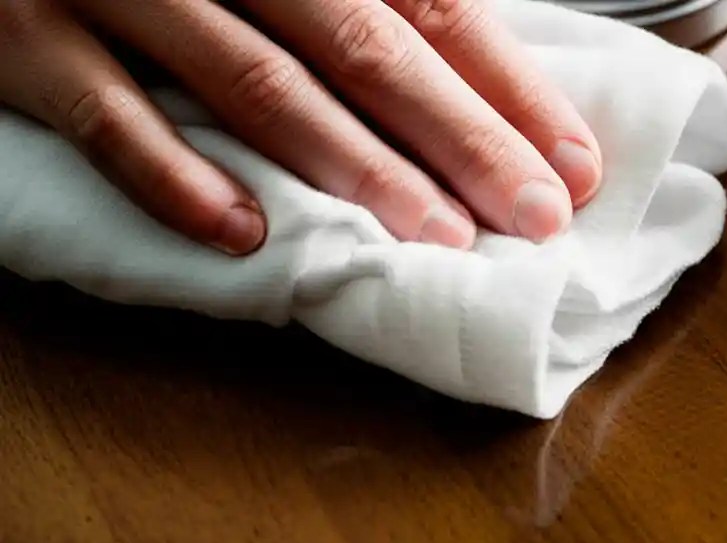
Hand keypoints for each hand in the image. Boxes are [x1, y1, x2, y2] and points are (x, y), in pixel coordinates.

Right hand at [0, 0, 601, 254]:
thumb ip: (363, 10)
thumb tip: (483, 92)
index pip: (428, 3)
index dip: (507, 86)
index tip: (573, 165)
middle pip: (364, 45)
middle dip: (461, 137)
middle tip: (532, 216)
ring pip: (258, 80)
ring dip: (355, 166)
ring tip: (434, 237)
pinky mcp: (27, 41)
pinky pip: (106, 113)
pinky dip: (176, 176)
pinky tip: (246, 236)